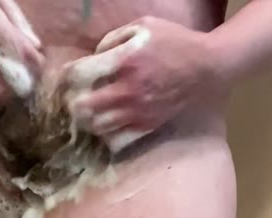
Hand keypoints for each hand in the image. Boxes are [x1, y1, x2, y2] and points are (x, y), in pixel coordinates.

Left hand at [62, 16, 217, 152]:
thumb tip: (94, 58)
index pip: (80, 75)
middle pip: (84, 107)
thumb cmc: (174, 42)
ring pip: (98, 127)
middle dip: (74, 103)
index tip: (65, 78)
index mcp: (124, 62)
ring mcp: (137, 112)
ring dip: (88, 121)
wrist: (205, 68)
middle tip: (74, 99)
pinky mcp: (146, 125)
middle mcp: (128, 91)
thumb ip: (113, 39)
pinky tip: (107, 124)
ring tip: (89, 114)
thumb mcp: (143, 26)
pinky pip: (117, 138)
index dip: (67, 78)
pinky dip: (106, 134)